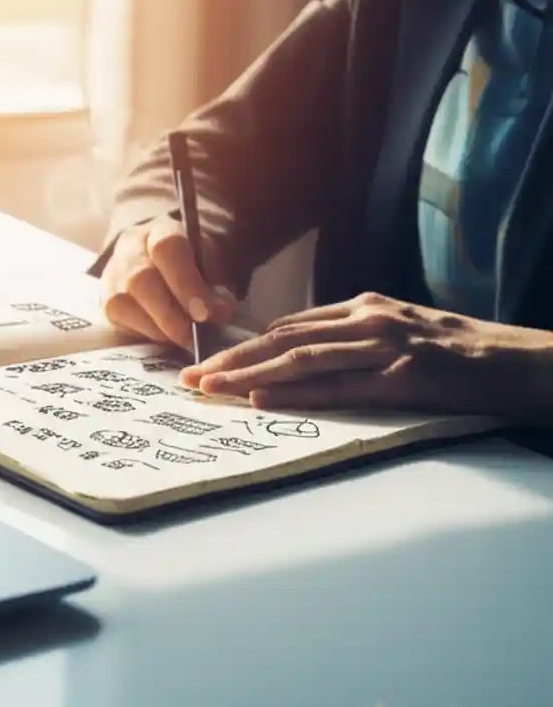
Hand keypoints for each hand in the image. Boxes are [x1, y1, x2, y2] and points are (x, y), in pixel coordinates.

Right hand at [100, 214, 236, 347]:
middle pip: (140, 279)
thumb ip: (216, 288)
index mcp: (159, 230)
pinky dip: (147, 334)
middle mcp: (129, 249)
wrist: (160, 266)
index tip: (206, 313)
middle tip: (194, 336)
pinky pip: (120, 322)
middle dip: (171, 314)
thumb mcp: (211, 268)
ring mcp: (111, 276)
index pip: (166, 248)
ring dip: (159, 328)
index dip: (186, 282)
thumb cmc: (192, 266)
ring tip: (184, 339)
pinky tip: (166, 337)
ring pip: (124, 304)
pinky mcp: (105, 303)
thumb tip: (217, 313)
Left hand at [179, 292, 552, 416]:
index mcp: (364, 307)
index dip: (242, 346)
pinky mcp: (406, 377)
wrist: (524, 362)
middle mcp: (368, 319)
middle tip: (186, 378)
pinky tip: (261, 400)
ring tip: (208, 390)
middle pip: (282, 340)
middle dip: (230, 360)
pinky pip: (339, 386)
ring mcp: (386, 346)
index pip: (288, 326)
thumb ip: (354, 340)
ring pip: (300, 360)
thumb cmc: (462, 354)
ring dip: (248, 376)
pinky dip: (296, 394)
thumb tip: (304, 356)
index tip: (205, 362)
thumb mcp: (401, 333)